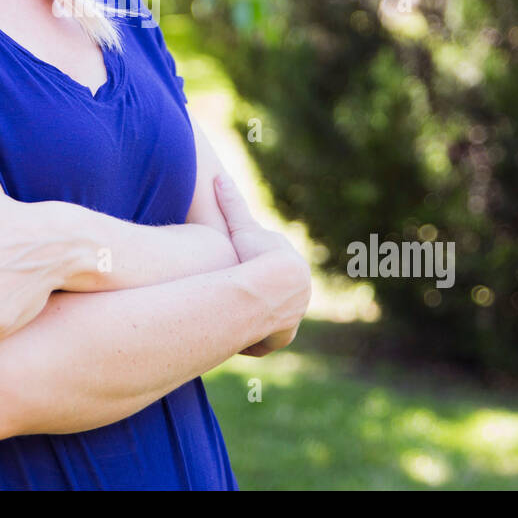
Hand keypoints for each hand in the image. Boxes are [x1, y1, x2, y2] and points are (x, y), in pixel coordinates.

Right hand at [213, 173, 310, 356]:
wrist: (273, 283)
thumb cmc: (254, 253)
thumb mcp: (239, 227)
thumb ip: (230, 203)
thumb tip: (218, 175)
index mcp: (291, 265)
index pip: (273, 270)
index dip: (254, 271)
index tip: (237, 276)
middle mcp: (299, 291)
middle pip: (276, 296)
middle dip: (260, 299)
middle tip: (234, 301)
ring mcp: (293, 314)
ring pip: (273, 319)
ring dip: (257, 322)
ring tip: (232, 323)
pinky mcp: (283, 334)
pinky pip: (267, 340)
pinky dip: (254, 341)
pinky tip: (238, 342)